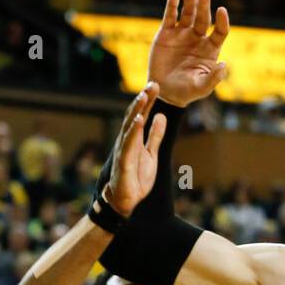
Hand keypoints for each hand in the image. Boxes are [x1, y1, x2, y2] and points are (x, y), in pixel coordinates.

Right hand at [103, 82, 167, 216]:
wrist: (126, 201)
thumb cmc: (136, 177)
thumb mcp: (151, 154)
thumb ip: (155, 136)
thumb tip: (161, 116)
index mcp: (135, 138)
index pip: (142, 115)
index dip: (148, 100)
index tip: (156, 85)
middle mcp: (127, 140)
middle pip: (135, 115)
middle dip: (143, 99)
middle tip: (152, 83)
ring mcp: (124, 149)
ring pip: (130, 126)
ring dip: (137, 110)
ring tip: (144, 96)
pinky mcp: (123, 161)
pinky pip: (128, 144)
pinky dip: (133, 131)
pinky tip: (138, 119)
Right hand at [147, 0, 230, 106]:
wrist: (164, 91)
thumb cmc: (186, 91)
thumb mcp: (202, 87)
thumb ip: (214, 78)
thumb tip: (224, 65)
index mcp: (210, 49)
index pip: (220, 31)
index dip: (222, 21)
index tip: (221, 10)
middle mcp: (198, 38)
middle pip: (203, 18)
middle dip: (204, 6)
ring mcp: (182, 34)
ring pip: (188, 13)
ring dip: (191, 0)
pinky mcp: (166, 32)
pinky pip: (170, 15)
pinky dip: (173, 3)